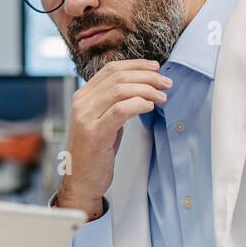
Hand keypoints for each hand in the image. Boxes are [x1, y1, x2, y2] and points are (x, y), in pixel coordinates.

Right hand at [57, 60, 171, 219]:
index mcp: (82, 96)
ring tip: (162, 97)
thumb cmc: (94, 153)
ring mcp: (85, 117)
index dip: (135, 65)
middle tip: (166, 83)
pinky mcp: (94, 133)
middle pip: (117, 77)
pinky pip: (120, 110)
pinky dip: (138, 104)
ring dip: (146, 90)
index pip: (110, 69)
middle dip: (146, 76)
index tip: (155, 68)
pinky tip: (150, 106)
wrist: (80, 181)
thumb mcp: (101, 121)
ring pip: (120, 90)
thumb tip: (141, 87)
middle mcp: (81, 103)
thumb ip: (113, 103)